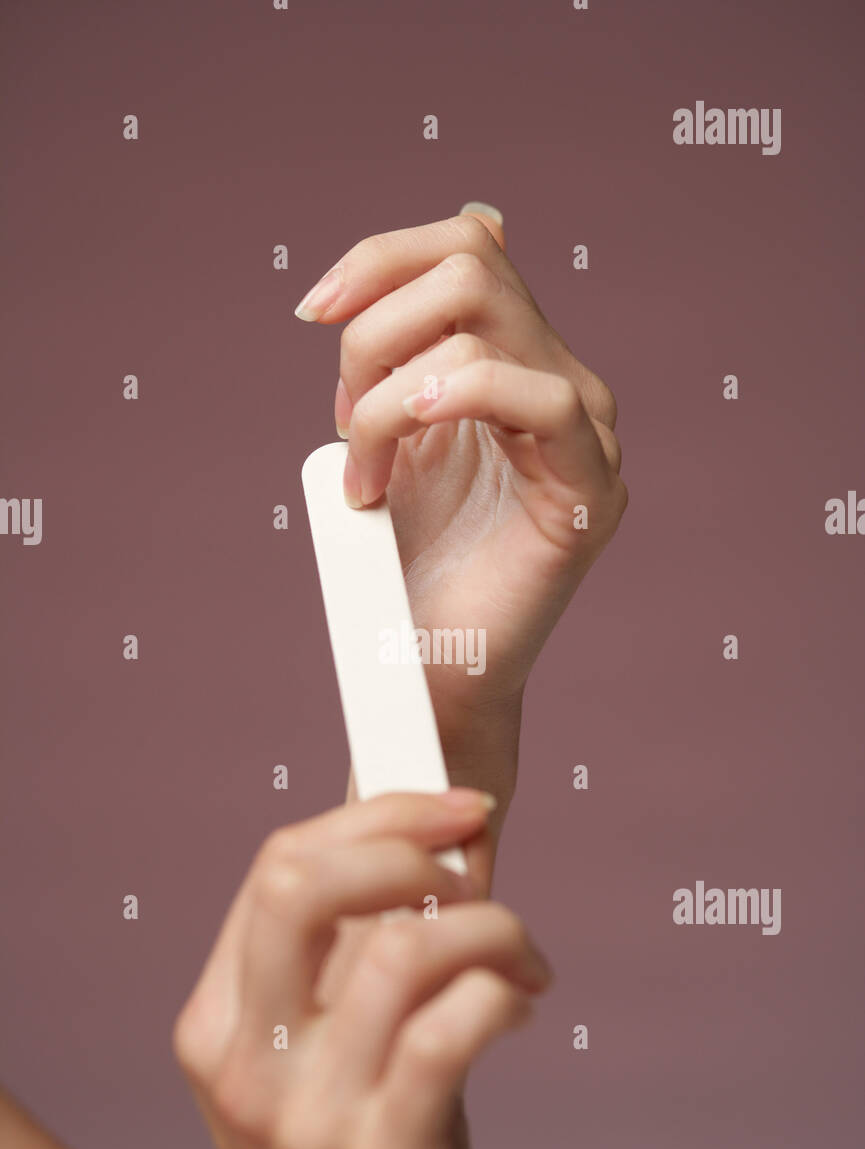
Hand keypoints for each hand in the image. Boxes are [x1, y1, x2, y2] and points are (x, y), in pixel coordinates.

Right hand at [173, 791, 550, 1148]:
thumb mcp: (320, 1057)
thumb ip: (354, 959)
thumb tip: (441, 840)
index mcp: (218, 1024)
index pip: (278, 867)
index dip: (376, 813)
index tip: (450, 806)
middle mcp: (246, 1067)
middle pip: (302, 885)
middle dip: (409, 840)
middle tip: (472, 861)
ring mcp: (308, 1122)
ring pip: (403, 948)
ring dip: (493, 927)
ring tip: (521, 956)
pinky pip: (455, 1027)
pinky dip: (505, 991)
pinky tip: (521, 1006)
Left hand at [294, 208, 626, 745]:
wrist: (434, 669)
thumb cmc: (411, 562)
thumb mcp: (395, 429)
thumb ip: (411, 345)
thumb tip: (436, 241)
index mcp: (520, 360)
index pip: (469, 243)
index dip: (380, 257)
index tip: (312, 314)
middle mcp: (563, 382)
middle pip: (470, 265)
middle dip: (371, 330)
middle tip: (341, 420)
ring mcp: (586, 433)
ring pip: (484, 322)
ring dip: (386, 390)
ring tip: (364, 472)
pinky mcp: (591, 490)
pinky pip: (541, 396)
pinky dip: (451, 399)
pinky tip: (404, 439)